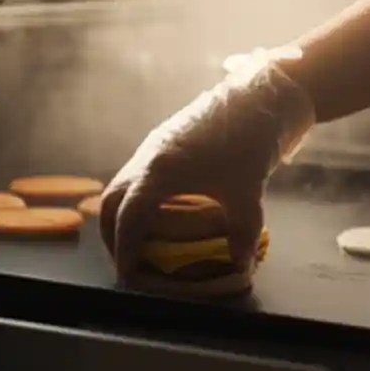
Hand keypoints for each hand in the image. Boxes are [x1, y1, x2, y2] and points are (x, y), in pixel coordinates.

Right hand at [100, 49, 314, 275]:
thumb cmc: (250, 143)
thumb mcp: (248, 194)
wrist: (259, 97)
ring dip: (122, 213)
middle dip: (112, 234)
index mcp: (160, 172)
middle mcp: (147, 157)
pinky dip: (136, 196)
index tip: (127, 273)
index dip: (125, 248)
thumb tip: (241, 266)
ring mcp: (152, 145)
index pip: (128, 217)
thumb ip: (242, 234)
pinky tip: (160, 210)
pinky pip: (136, 172)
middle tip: (126, 260)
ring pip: (121, 184)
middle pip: (110, 200)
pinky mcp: (163, 139)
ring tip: (139, 239)